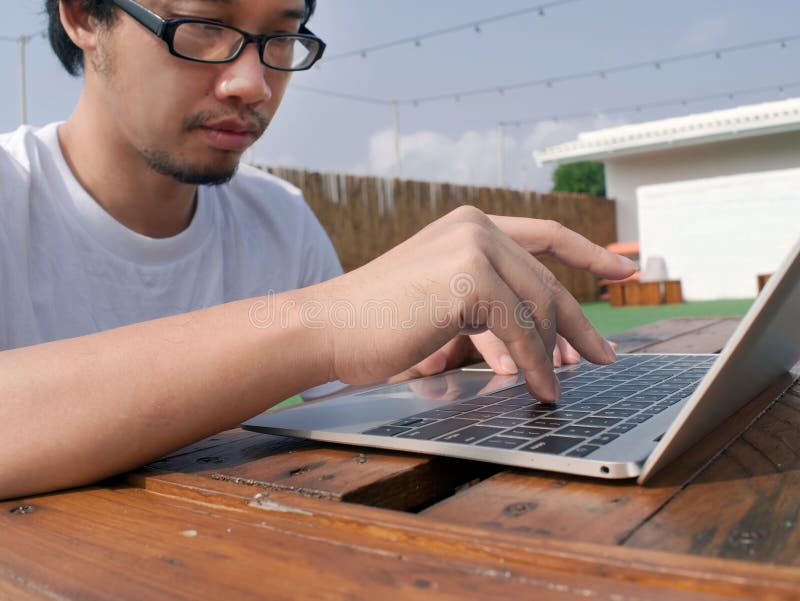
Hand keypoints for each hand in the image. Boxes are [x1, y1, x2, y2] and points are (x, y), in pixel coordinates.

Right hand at [315, 206, 634, 401]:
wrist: (326, 327)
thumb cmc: (377, 322)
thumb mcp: (442, 303)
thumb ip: (490, 308)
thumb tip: (543, 345)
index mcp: (469, 224)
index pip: (545, 235)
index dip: (590, 254)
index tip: (625, 270)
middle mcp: (476, 227)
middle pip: (547, 282)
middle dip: (578, 326)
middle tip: (602, 357)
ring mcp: (473, 247)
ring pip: (537, 308)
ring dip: (552, 355)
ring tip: (557, 387)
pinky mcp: (469, 278)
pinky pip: (520, 331)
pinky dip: (534, 366)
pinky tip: (537, 388)